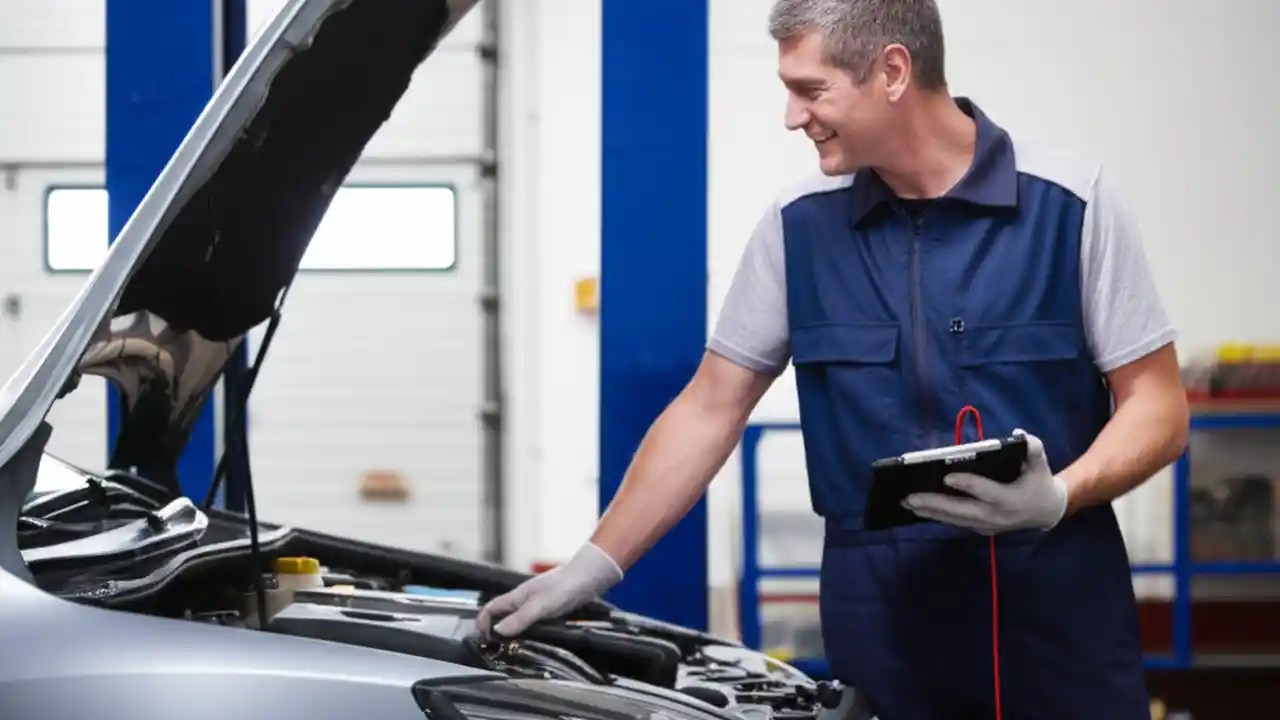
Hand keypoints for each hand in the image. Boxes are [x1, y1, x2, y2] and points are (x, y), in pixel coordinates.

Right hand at [475, 542, 623, 638]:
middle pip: (500, 615)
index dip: (482, 624)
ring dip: (510, 632)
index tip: (485, 641)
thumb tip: (498, 631)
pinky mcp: (548, 608)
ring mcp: (536, 603)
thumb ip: (519, 619)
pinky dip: (527, 631)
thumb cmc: (566, 586)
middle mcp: (523, 600)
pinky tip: (533, 640)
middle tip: (496, 649)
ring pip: (515, 619)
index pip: (489, 609)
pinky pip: (531, 621)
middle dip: (494, 631)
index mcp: (516, 597)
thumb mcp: (540, 606)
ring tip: (511, 648)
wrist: (590, 575)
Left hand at [903, 430, 1068, 534]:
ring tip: (906, 503)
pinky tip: (918, 508)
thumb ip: (1032, 448)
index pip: (986, 492)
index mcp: (1010, 499)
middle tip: (909, 497)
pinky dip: (937, 516)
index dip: (968, 484)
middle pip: (962, 511)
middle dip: (935, 504)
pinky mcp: (980, 529)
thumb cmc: (1039, 481)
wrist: (1046, 511)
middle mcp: (996, 517)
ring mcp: (987, 526)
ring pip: (955, 520)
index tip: (947, 476)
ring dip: (930, 512)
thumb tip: (1018, 434)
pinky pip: (956, 522)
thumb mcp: (1040, 463)